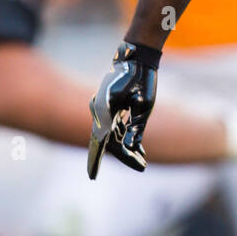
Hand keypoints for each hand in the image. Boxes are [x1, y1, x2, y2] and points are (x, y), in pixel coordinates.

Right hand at [87, 43, 157, 175]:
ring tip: (142, 161)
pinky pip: (117, 128)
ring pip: (113, 136)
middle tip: (142, 167)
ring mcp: (105, 111)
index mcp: (104, 112)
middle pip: (109, 141)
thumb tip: (131, 148)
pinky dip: (127, 138)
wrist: (136, 59)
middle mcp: (101, 113)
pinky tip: (138, 149)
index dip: (97, 160)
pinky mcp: (113, 108)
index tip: (93, 176)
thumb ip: (135, 127)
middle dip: (125, 156)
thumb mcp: (143, 104)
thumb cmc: (140, 79)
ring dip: (127, 149)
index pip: (100, 142)